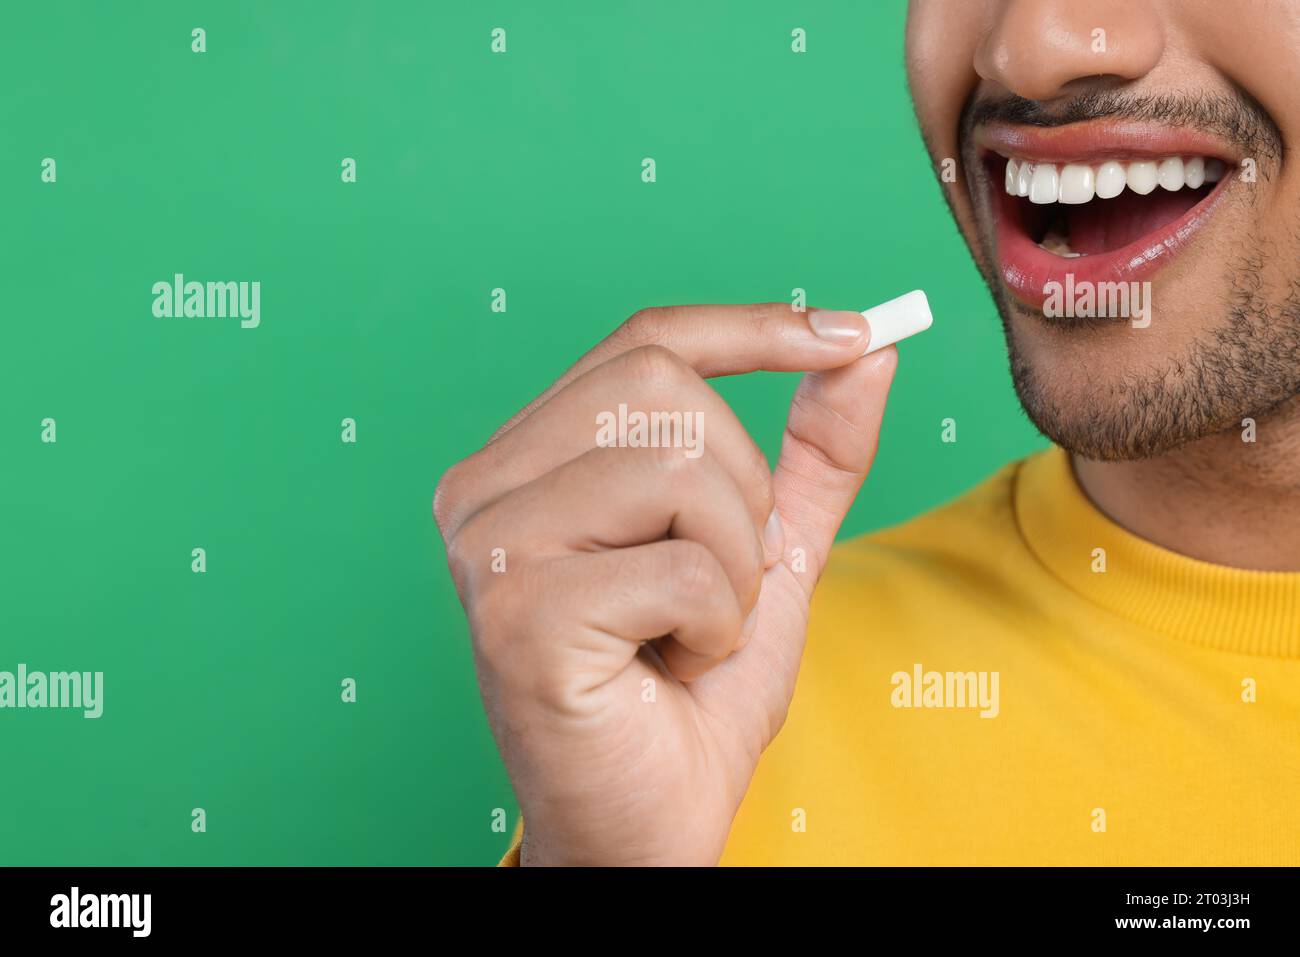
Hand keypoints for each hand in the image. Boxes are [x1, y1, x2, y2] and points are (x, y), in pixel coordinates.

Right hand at [435, 303, 898, 863]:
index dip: (754, 329)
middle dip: (741, 489)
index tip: (850, 334)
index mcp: (527, 459)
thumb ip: (810, 453)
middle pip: (664, 388)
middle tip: (723, 578)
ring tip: (694, 628)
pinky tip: (672, 666)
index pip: (643, 342)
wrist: (649, 822)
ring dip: (734, 564)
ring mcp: (489, 546)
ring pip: (680, 468)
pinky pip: (683, 568)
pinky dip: (718, 624)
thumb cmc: (691, 689)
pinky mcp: (517, 614)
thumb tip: (868, 350)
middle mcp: (484, 486)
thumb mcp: (767, 550)